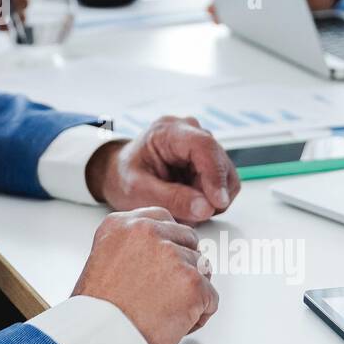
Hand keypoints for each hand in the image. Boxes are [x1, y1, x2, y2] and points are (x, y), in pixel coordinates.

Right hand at [72, 207, 218, 343]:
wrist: (102, 340)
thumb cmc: (97, 313)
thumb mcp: (102, 261)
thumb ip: (132, 248)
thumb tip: (157, 253)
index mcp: (122, 224)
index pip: (164, 220)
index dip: (170, 244)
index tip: (164, 262)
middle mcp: (148, 232)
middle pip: (188, 242)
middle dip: (183, 267)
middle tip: (163, 294)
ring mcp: (173, 256)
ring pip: (202, 271)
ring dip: (190, 293)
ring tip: (163, 312)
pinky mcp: (193, 283)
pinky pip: (211, 299)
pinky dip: (198, 316)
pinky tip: (174, 324)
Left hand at [85, 116, 239, 223]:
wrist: (117, 173)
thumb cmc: (123, 177)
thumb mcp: (139, 191)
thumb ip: (172, 199)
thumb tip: (207, 208)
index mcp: (168, 131)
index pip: (204, 146)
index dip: (215, 175)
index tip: (218, 202)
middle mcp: (190, 131)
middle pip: (220, 162)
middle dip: (210, 193)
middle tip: (187, 213)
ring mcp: (201, 143)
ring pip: (226, 175)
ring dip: (210, 198)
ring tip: (183, 207)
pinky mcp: (207, 158)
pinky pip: (222, 182)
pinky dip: (210, 198)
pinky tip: (189, 202)